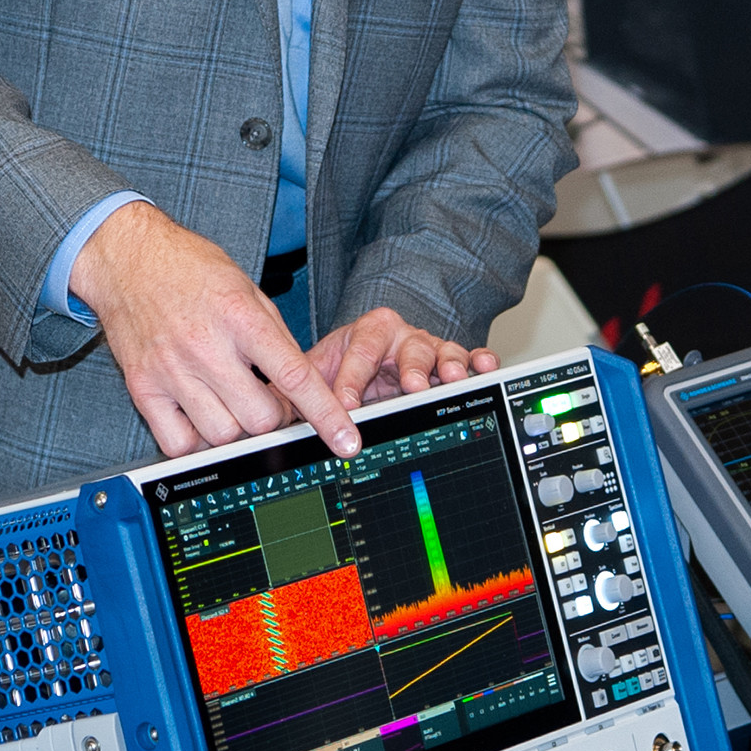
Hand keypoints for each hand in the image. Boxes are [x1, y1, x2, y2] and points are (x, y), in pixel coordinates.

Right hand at [70, 202, 359, 459]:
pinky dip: (197, 440)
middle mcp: (205, 347)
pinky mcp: (143, 389)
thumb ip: (277, 338)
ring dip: (238, 428)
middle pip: (261, 418)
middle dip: (275, 415)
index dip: (326, 414)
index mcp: (240, 318)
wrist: (128, 259)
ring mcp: (171, 371)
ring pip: (224, 435)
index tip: (346, 439)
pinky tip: (201, 415)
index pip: (295, 377)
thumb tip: (305, 385)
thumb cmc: (191, 270)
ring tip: (231, 401)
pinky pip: (179, 443)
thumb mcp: (248, 289)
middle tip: (267, 397)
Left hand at [312, 308, 498, 411]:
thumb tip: (267, 419)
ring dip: (449, 365)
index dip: (352, 379)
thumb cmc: (341, 369)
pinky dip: (478, 363)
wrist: (366, 363)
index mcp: (367, 332)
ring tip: (451, 378)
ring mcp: (430, 350)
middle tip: (410, 385)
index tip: (345, 404)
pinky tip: (483, 368)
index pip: (359, 351)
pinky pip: (471, 360)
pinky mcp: (452, 364)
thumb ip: (295, 392)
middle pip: (411, 348)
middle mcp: (403, 338)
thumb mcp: (316, 375)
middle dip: (410, 368)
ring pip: (444, 352)